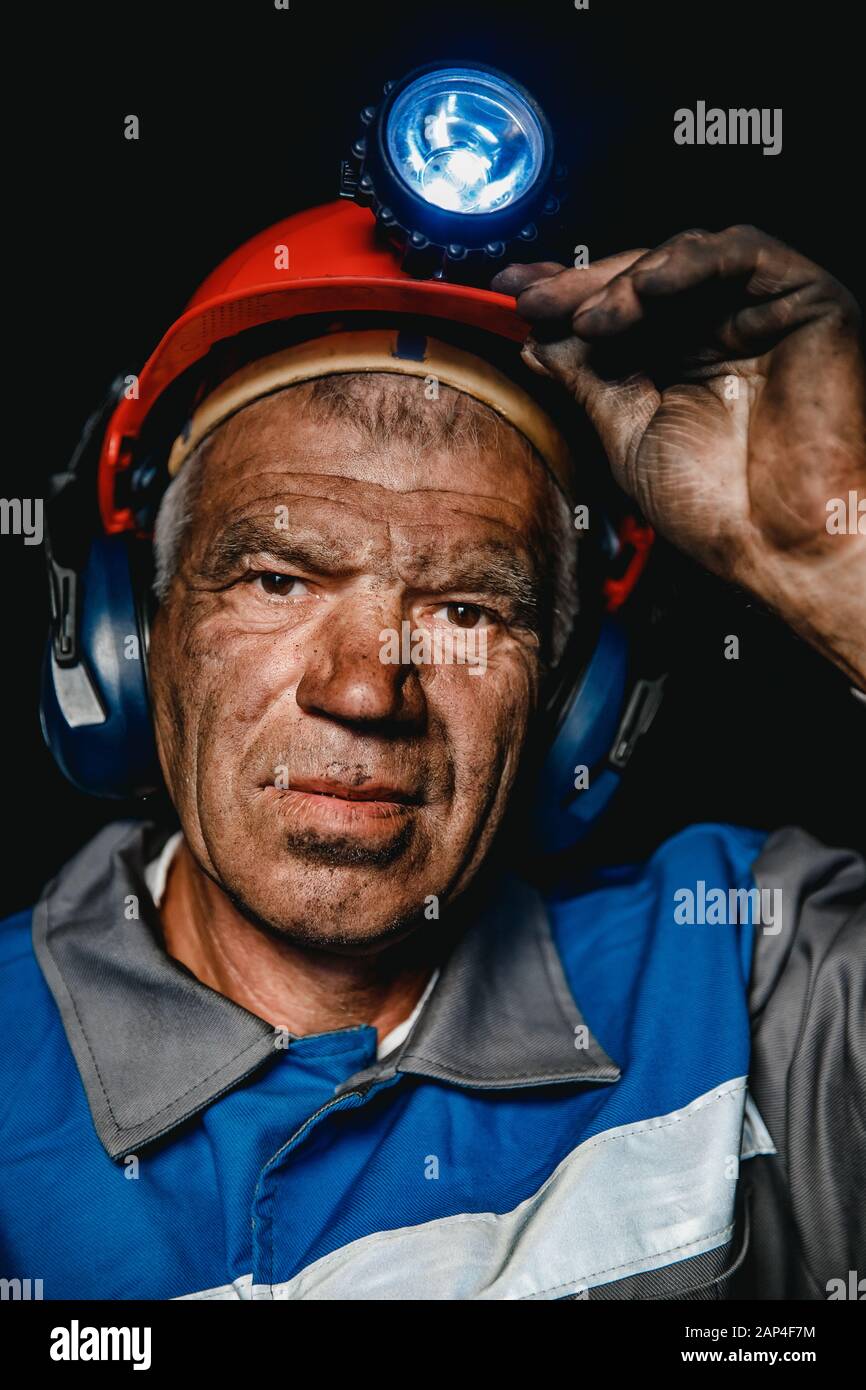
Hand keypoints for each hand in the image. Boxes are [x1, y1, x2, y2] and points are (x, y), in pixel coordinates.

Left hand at [493, 226, 865, 685]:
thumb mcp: (628, 435)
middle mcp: (722, 331)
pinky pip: (744, 255)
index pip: (619, 310)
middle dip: (583, 285)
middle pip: (645, 278)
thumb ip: (587, 381)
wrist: (784, 544)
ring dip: (627, 281)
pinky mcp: (805, 300)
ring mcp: (762, 313)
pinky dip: (690, 262)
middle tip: (534, 298)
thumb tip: (539, 341)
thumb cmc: (722, 508)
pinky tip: (645, 288)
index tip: (511, 294)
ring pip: (686, 260)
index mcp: (683, 362)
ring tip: (586, 318)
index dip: (566, 296)